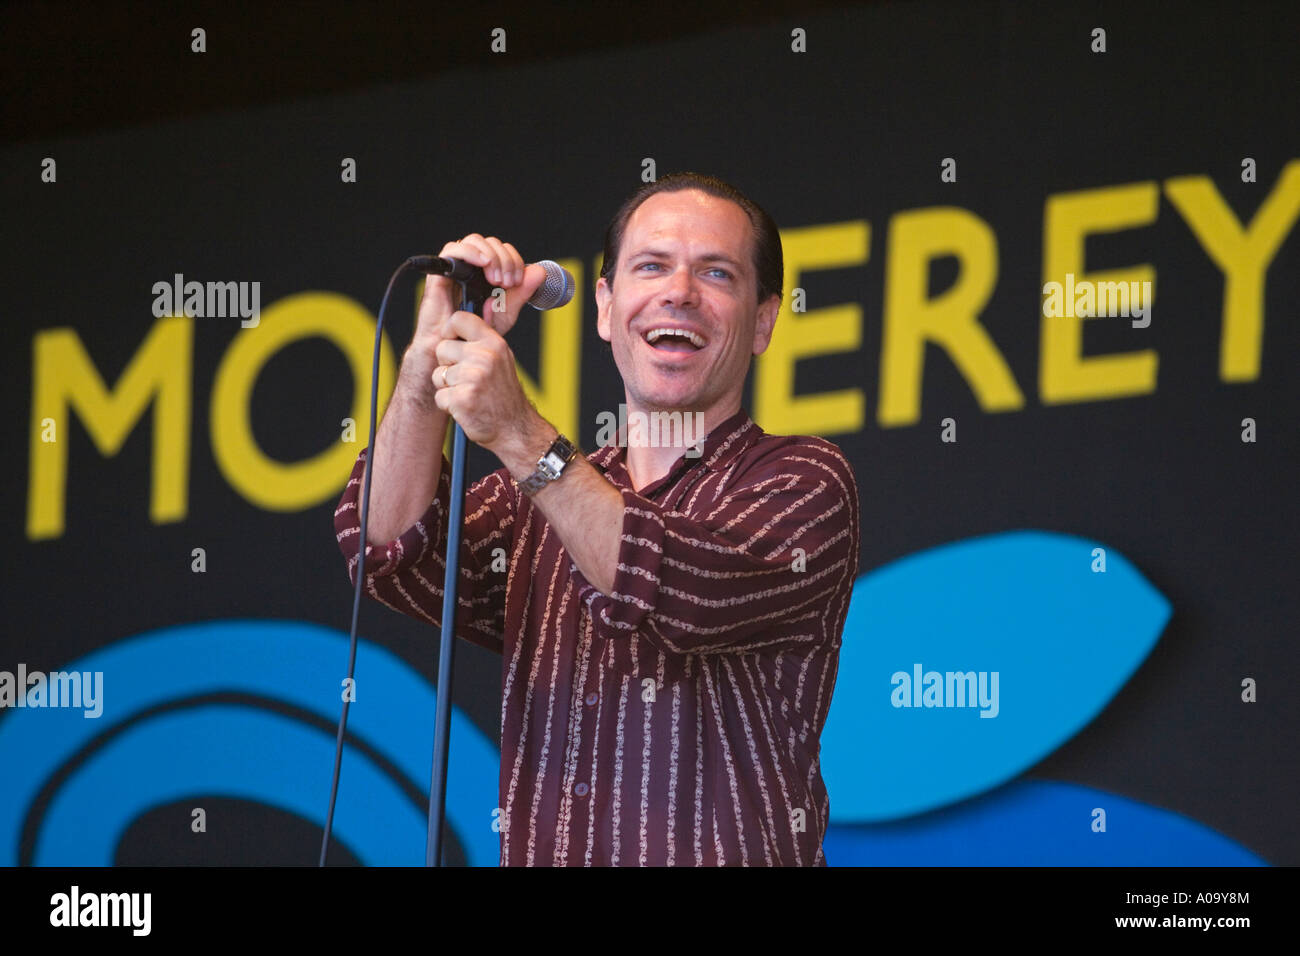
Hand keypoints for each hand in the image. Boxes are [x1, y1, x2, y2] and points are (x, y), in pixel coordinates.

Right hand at [416, 233, 548, 341]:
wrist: (454, 347)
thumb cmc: (475, 332)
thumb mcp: (506, 312)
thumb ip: (522, 292)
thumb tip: (540, 271)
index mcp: (486, 271)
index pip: (503, 250)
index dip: (514, 260)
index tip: (517, 281)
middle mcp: (471, 265)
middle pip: (491, 243)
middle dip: (505, 259)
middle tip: (508, 282)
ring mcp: (456, 267)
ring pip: (475, 241)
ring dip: (491, 256)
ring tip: (496, 280)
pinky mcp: (440, 273)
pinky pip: (452, 250)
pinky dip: (470, 252)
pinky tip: (483, 264)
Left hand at [429, 299, 540, 454]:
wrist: (515, 428)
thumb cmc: (504, 394)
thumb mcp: (502, 358)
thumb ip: (484, 337)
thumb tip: (477, 308)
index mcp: (493, 343)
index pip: (459, 319)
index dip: (450, 331)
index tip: (454, 342)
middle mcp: (484, 357)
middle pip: (442, 348)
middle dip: (448, 365)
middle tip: (467, 378)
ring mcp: (472, 378)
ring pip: (438, 374)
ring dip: (448, 387)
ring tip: (469, 393)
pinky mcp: (462, 399)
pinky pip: (439, 396)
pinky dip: (448, 405)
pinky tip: (466, 407)